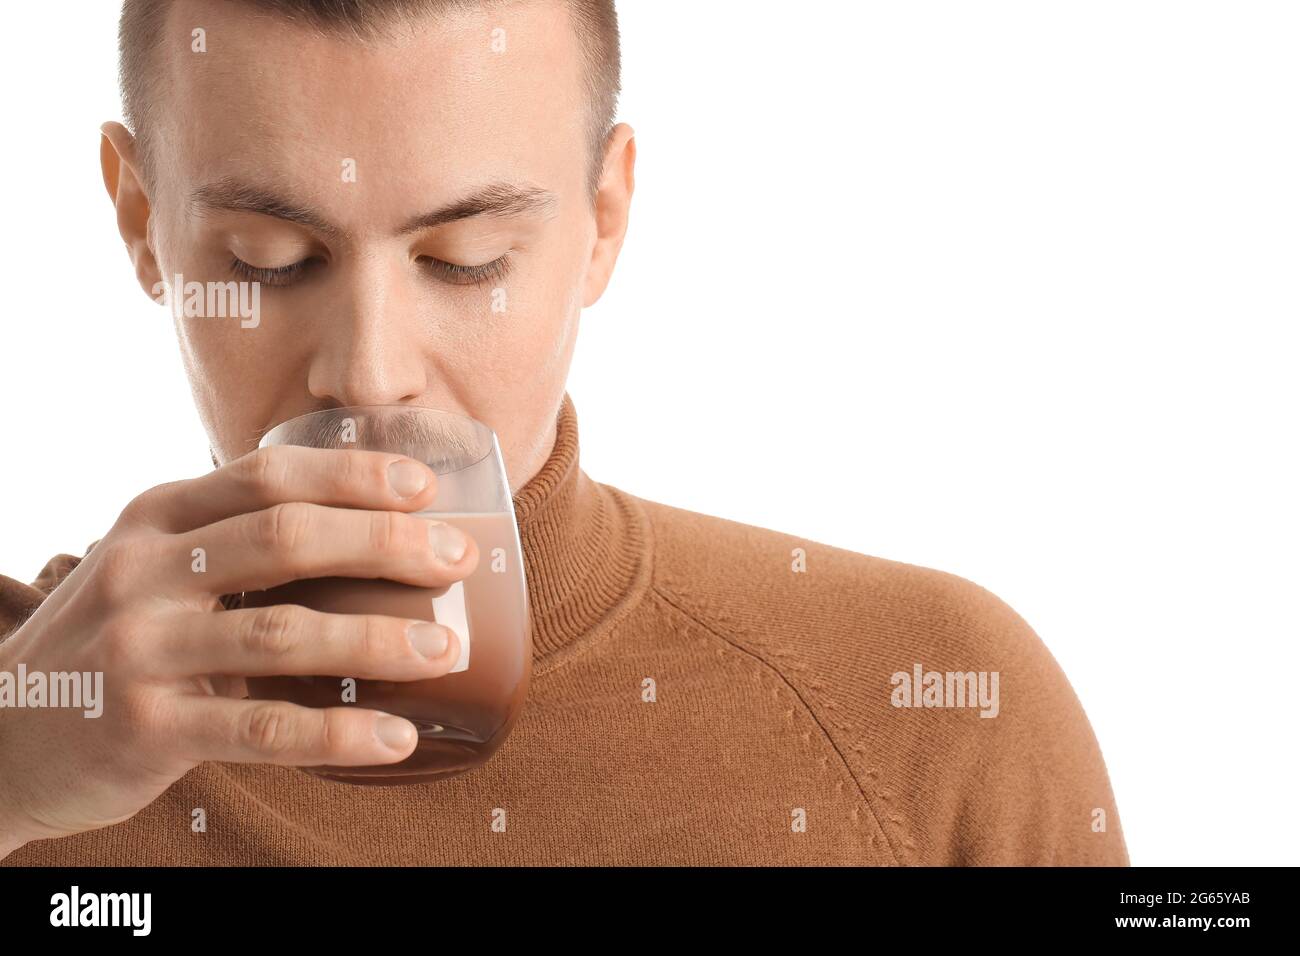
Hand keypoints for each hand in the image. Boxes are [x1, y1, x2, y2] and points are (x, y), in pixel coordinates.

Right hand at [0, 446, 476, 856]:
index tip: (426, 486)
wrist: (4, 736)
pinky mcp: (148, 729)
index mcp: (157, 518)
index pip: (267, 475)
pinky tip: (396, 737)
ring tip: (448, 651)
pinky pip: (263, 728)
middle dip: (387, 545)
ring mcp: (142, 650)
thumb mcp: (153, 567)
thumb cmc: (111, 640)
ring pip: (284, 634)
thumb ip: (231, 542)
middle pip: (288, 539)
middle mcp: (145, 572)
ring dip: (380, 639)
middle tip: (458, 561)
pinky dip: (339, 733)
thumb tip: (367, 525)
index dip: (354, 475)